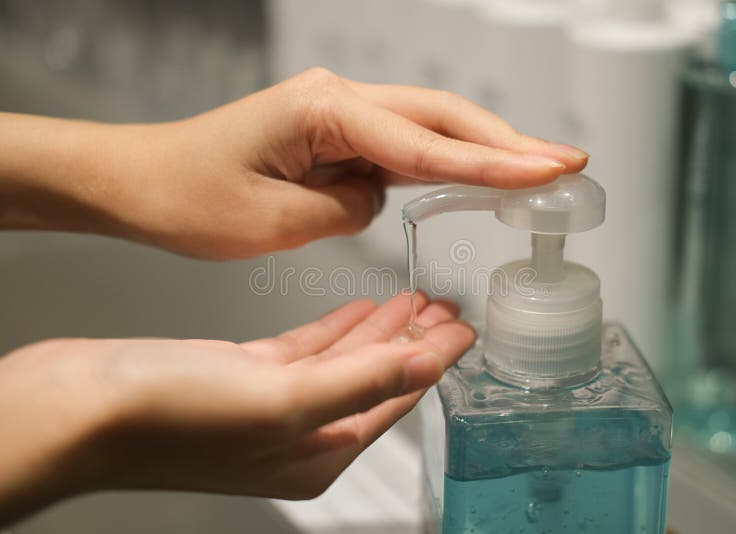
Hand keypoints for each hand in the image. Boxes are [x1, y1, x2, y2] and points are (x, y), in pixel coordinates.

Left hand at [0, 68, 587, 258]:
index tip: (547, 172)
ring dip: (482, 149)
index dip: (492, 162)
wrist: (141, 182)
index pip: (426, 142)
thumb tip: (382, 195)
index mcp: (324, 110)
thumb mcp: (274, 224)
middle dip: (507, 142)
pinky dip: (441, 163)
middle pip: (441, 117)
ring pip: (427, 128)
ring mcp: (337, 113)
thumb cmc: (187, 198)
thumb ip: (348, 207)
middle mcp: (337, 99)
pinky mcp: (333, 134)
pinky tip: (475, 176)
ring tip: (539, 169)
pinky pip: (400, 147)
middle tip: (566, 162)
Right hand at [0, 293, 472, 523]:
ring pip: (343, 360)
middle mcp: (297, 434)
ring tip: (414, 299)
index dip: (434, 361)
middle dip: (413, 341)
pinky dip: (334, 327)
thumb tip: (425, 367)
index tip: (465, 328)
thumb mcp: (280, 401)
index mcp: (315, 452)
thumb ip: (358, 383)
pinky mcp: (240, 374)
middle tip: (445, 307)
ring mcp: (268, 403)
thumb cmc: (164, 417)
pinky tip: (356, 308)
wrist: (76, 406)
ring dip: (378, 329)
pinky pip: (306, 349)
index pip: (395, 399)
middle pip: (375, 378)